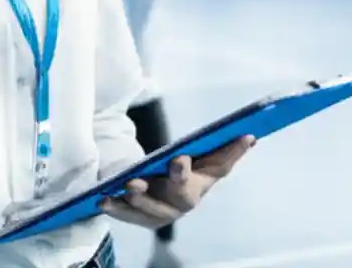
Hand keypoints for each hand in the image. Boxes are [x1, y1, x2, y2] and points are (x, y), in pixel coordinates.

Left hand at [100, 135, 254, 229]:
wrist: (153, 194)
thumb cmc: (176, 169)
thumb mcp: (194, 155)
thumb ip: (213, 145)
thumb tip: (248, 133)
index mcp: (204, 181)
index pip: (222, 166)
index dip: (234, 151)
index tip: (245, 135)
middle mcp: (187, 200)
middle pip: (185, 192)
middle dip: (181, 177)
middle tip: (177, 161)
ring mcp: (163, 213)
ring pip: (153, 208)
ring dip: (143, 196)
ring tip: (131, 183)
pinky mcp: (141, 219)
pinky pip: (127, 215)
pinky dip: (115, 208)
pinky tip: (103, 200)